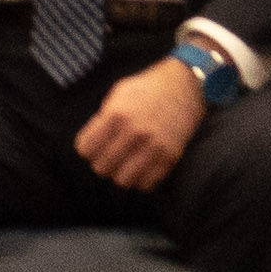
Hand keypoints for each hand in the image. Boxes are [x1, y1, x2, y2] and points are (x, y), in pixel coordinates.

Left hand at [75, 55, 208, 190]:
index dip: (86, 148)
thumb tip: (91, 143)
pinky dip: (140, 180)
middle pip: (101, 167)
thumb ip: (103, 118)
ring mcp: (154, 146)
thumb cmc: (147, 89)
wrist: (184, 87)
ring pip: (122, 180)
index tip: (93, 146)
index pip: (86, 149)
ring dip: (120, 174)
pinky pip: (147, 184)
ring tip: (123, 164)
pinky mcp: (170, 157)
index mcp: (117, 114)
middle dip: (101, 162)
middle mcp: (135, 132)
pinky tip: (140, 168)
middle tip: (108, 156)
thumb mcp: (118, 94)